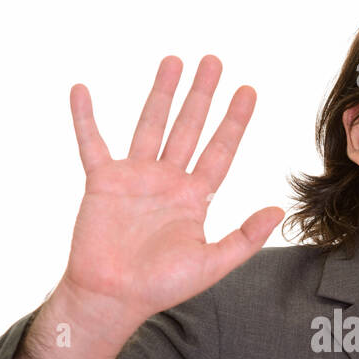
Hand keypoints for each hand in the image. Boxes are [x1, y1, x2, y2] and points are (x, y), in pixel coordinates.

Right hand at [60, 55, 283, 335]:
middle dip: (202, 95)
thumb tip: (277, 211)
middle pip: (189, 127)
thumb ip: (245, 238)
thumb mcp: (212, 264)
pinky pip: (91, 143)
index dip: (234, 121)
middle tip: (214, 61)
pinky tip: (81, 89)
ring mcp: (134, 178)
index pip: (220, 150)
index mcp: (194, 198)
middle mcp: (167, 181)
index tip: (248, 90)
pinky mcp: (102, 182)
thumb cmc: (161, 287)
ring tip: (174, 60)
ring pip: (150, 125)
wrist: (113, 297)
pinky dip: (84, 117)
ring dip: (161, 92)